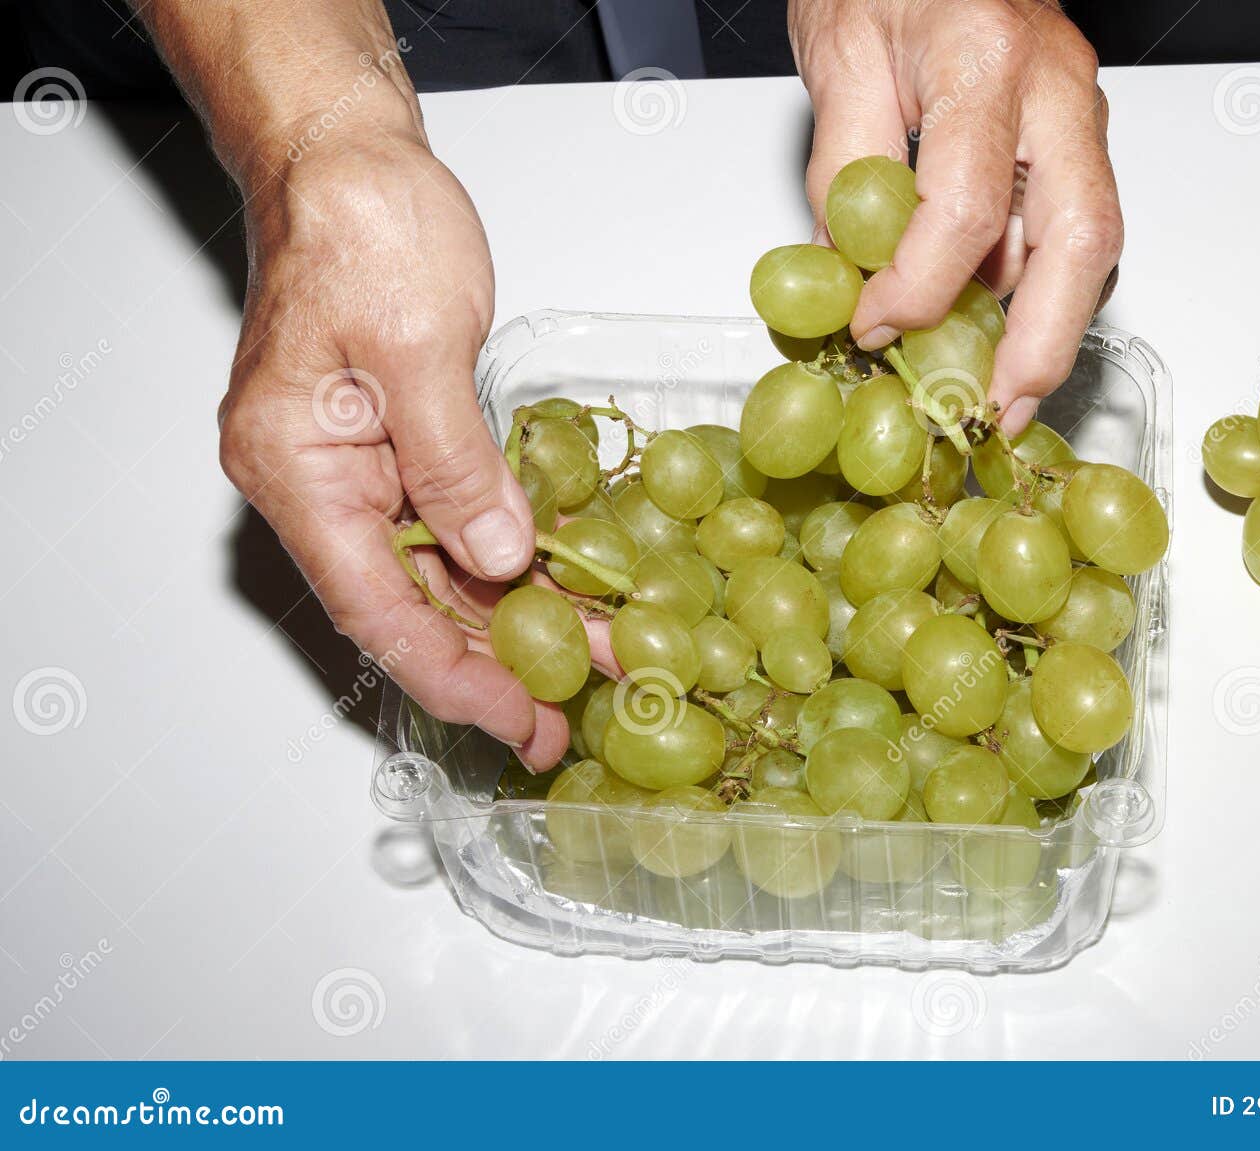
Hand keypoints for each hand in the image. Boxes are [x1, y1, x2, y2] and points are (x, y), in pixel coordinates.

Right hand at [218, 134, 609, 768]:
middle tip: (567, 718)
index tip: (513, 719)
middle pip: (414, 603)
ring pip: (444, 570)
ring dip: (520, 616)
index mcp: (296, 468)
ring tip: (597, 663)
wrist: (348, 155)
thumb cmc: (360, 224)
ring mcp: (362, 467)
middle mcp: (322, 483)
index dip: (449, 673)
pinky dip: (517, 557)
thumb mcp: (419, 341)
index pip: (375, 607)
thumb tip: (499, 555)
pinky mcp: (404, 445)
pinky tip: (575, 589)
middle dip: (495, 663)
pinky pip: (460, 520)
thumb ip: (456, 460)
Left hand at [791, 0, 1123, 432]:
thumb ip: (843, 169)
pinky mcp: (1072, 132)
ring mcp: (1076, 109)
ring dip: (1047, 325)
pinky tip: (997, 327)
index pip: (966, 204)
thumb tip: (844, 274)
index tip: (874, 326)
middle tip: (1003, 409)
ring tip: (1000, 391)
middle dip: (1044, 341)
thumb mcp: (838, 53)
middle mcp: (1055, 86)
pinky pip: (1069, 224)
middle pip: (1082, 237)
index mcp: (988, 58)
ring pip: (1090, 239)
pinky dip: (1036, 285)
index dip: (920, 285)